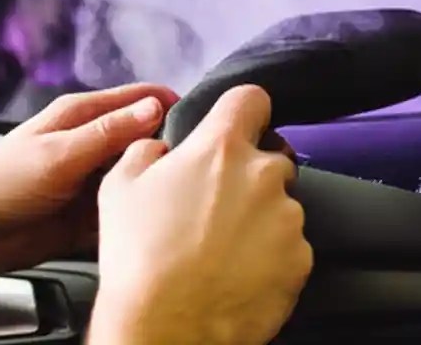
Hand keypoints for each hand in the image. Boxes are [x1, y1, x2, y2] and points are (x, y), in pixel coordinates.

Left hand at [0, 82, 178, 276]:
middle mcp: (95, 144)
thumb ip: (108, 132)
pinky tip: (154, 223)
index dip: (176, 107)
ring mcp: (94, 179)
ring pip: (141, 177)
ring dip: (156, 187)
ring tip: (180, 198)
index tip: (205, 125)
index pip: (144, 99)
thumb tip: (156, 106)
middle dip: (172, 152)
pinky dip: (139, 216)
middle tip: (196, 169)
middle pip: (149, 140)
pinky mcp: (91, 214)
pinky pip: (126, 211)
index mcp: (85, 115)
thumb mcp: (59, 153)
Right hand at [89, 85, 311, 344]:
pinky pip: (290, 247)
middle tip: (215, 210)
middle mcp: (264, 174)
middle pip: (269, 159)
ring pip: (281, 206)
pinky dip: (271, 257)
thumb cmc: (139, 258)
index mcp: (221, 148)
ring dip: (260, 220)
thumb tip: (160, 148)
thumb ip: (145, 151)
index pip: (252, 99)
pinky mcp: (301, 258)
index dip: (242, 111)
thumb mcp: (119, 189)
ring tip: (222, 251)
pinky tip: (238, 273)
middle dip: (249, 178)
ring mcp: (288, 217)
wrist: (166, 329)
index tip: (237, 126)